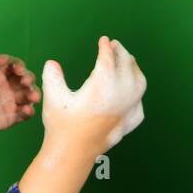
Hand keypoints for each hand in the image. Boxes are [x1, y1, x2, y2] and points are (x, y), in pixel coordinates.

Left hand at [0, 51, 39, 147]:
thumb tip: (7, 58)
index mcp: (0, 74)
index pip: (17, 67)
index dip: (20, 67)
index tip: (17, 70)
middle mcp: (8, 86)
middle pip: (27, 80)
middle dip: (29, 79)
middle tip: (25, 82)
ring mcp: (11, 102)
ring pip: (29, 96)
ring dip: (34, 95)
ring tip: (32, 97)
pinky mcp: (11, 117)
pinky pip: (25, 114)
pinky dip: (29, 112)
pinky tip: (26, 110)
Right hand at [41, 36, 145, 154]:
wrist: (73, 153)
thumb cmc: (62, 125)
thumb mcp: (54, 98)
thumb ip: (53, 77)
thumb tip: (52, 63)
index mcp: (102, 87)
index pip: (108, 60)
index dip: (106, 48)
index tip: (103, 40)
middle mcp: (120, 95)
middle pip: (127, 66)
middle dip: (121, 53)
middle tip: (115, 45)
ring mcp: (129, 109)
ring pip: (139, 81)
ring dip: (133, 68)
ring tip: (126, 60)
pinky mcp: (132, 120)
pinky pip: (139, 100)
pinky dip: (136, 89)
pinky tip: (130, 88)